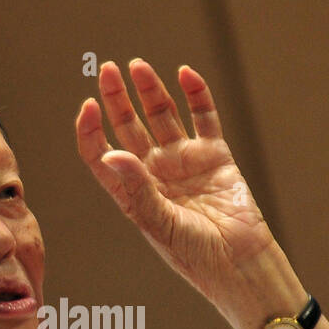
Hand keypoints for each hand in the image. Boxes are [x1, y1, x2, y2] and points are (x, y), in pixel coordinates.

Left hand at [76, 59, 278, 302]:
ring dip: (150, 90)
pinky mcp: (215, 155)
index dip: (90, 130)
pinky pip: (203, 117)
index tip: (88, 106)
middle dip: (117, 99)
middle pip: (128, 127)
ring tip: (138, 66)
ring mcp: (184, 161)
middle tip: (108, 70)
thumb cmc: (195, 255)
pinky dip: (196, 94)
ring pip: (162, 115)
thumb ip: (137, 188)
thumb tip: (110, 153)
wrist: (240, 263)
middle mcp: (154, 173)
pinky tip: (185, 74)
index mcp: (132, 193)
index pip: (101, 154)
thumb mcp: (160, 224)